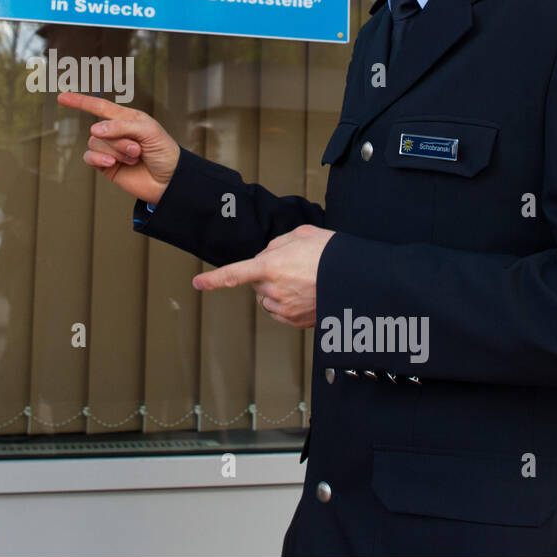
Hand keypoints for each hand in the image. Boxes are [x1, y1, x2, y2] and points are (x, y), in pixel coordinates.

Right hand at [57, 91, 180, 204]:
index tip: (62, 98)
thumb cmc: (164, 152)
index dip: (81, 101)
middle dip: (118, 140)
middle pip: (99, 129)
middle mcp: (116, 133)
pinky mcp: (106, 166)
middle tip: (138, 149)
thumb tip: (94, 130)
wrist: (170, 181)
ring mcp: (110, 150)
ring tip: (134, 158)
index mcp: (127, 118)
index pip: (99, 107)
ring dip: (115, 151)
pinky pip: (90, 158)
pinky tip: (111, 164)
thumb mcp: (148, 131)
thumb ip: (121, 126)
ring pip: (95, 144)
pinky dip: (99, 160)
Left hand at [192, 225, 335, 328]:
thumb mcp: (301, 235)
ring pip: (267, 299)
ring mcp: (285, 309)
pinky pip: (281, 311)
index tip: (199, 284)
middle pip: (256, 283)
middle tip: (293, 265)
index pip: (234, 275)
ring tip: (303, 279)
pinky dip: (287, 303)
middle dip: (267, 273)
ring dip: (276, 289)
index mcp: (271, 267)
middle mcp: (274, 291)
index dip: (213, 280)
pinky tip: (306, 293)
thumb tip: (266, 256)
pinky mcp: (296, 321)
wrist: (358, 278)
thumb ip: (276, 245)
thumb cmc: (331, 253)